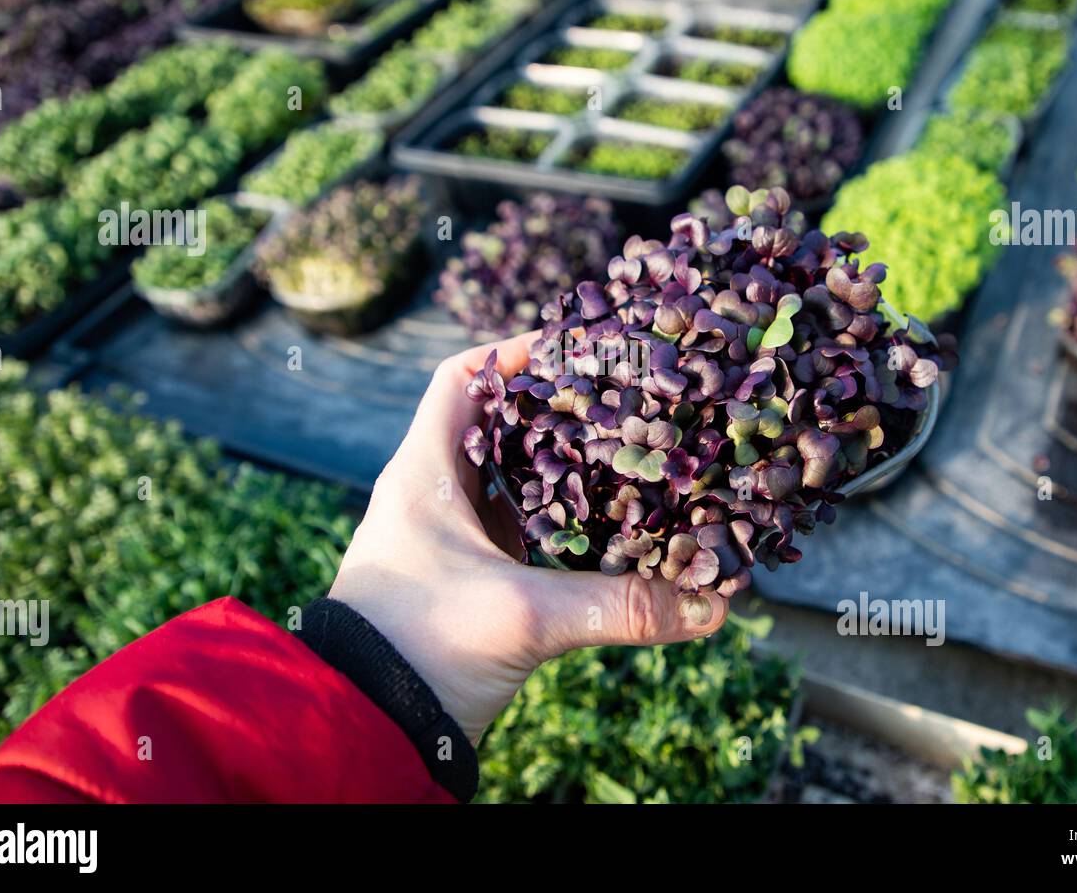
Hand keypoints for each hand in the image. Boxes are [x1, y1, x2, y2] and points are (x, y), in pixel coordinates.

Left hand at [329, 332, 727, 740]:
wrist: (367, 728)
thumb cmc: (417, 649)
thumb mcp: (521, 615)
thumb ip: (617, 606)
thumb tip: (709, 605)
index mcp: (424, 475)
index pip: (461, 379)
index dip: (512, 353)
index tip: (573, 347)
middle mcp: (435, 497)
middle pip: (498, 426)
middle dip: (556, 411)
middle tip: (618, 401)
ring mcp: (452, 541)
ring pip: (513, 483)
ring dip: (562, 470)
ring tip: (624, 454)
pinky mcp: (470, 582)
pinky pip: (522, 534)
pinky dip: (561, 524)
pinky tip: (606, 527)